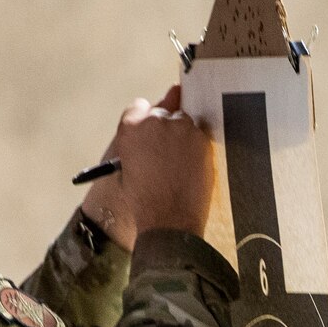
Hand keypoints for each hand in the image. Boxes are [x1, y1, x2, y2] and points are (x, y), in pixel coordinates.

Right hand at [77, 85, 213, 249]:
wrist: (168, 219)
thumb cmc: (145, 200)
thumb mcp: (127, 167)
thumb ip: (135, 141)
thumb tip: (149, 123)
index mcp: (130, 128)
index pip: (139, 107)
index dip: (146, 121)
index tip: (153, 132)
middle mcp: (154, 122)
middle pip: (163, 113)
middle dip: (166, 128)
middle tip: (169, 153)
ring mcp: (179, 128)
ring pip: (183, 122)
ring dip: (183, 136)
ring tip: (179, 166)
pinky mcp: (200, 138)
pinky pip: (199, 135)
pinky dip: (197, 147)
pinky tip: (191, 168)